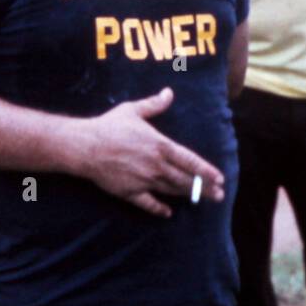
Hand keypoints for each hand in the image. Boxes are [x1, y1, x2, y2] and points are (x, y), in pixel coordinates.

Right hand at [78, 87, 224, 217]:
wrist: (85, 146)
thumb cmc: (110, 126)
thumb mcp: (133, 110)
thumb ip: (154, 104)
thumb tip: (169, 92)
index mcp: (160, 146)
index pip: (190, 161)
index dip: (206, 171)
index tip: (220, 178)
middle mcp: (155, 165)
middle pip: (185, 179)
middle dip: (204, 188)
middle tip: (219, 195)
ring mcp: (143, 180)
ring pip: (171, 191)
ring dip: (187, 196)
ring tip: (202, 200)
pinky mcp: (129, 192)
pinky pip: (148, 204)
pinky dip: (159, 209)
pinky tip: (168, 213)